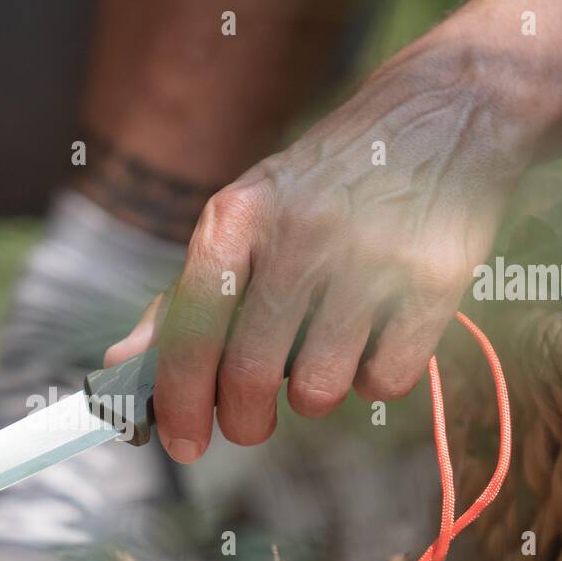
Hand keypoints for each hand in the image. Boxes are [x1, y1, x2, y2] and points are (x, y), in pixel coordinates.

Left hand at [106, 48, 529, 462]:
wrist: (442, 115)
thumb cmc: (321, 189)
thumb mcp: (243, 219)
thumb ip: (182, 299)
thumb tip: (118, 368)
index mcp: (235, 218)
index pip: (190, 335)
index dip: (178, 403)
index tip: (180, 444)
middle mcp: (298, 234)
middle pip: (250, 376)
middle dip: (245, 420)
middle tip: (251, 422)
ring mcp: (370, 258)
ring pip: (318, 391)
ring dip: (314, 394)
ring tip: (325, 348)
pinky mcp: (433, 281)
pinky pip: (384, 383)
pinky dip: (375, 379)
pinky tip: (375, 334)